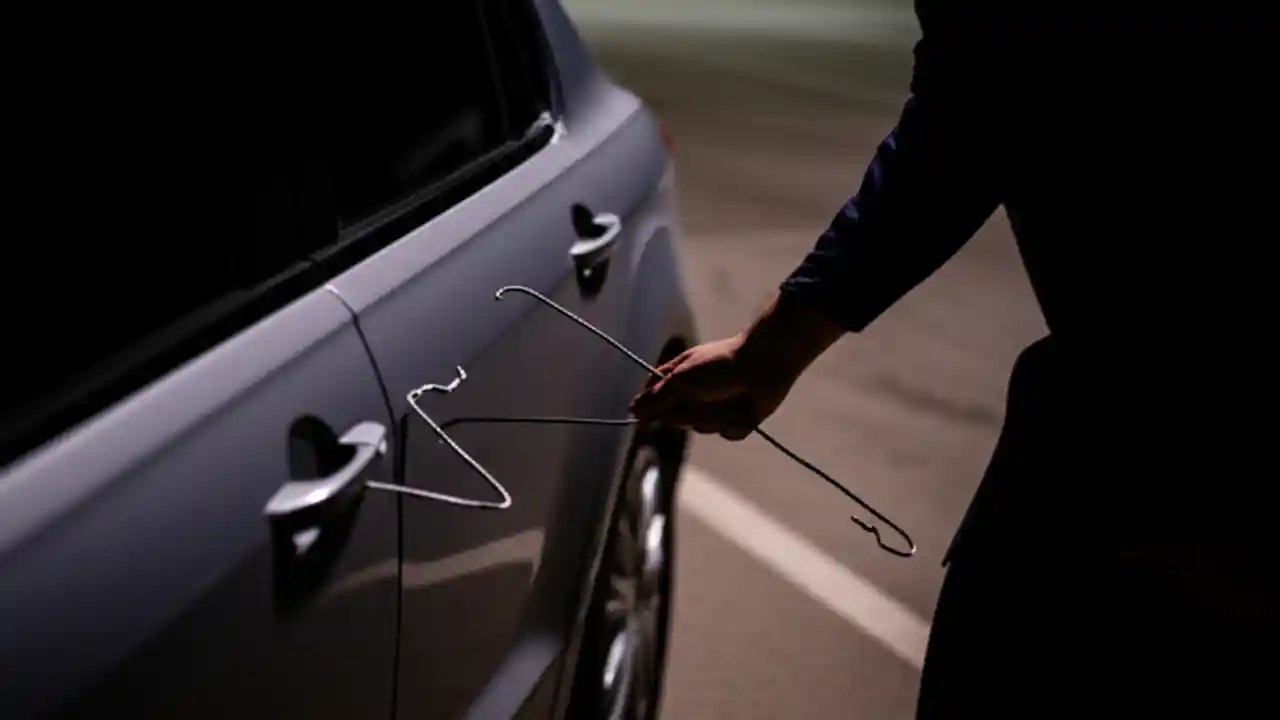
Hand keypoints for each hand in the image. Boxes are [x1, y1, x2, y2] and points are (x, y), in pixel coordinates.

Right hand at [629, 335, 792, 439]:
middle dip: (688, 413)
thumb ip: (656, 398)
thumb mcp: (680, 380)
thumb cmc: (718, 366)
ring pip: (703, 427)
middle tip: (700, 397)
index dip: (652, 408)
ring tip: (728, 399)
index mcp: (680, 377)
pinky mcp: (738, 419)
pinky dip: (735, 423)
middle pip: (677, 419)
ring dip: (714, 416)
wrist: (762, 364)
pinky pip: (727, 433)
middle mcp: (697, 393)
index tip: (648, 416)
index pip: (655, 398)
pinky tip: (743, 409)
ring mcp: (717, 406)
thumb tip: (632, 410)